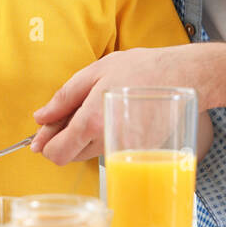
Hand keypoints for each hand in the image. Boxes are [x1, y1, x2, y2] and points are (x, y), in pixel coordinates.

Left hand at [30, 46, 202, 164]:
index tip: (44, 132)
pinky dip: (102, 137)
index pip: (56, 154)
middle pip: (70, 157)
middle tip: (70, 113)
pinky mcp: (137, 151)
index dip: (45, 143)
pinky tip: (110, 115)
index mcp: (92, 123)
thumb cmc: (142, 69)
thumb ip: (64, 97)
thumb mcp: (95, 72)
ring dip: (82, 138)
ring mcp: (125, 150)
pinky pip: (108, 150)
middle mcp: (107, 143)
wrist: (184, 76)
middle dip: (63, 139)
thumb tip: (40, 118)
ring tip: (94, 109)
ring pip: (88, 154)